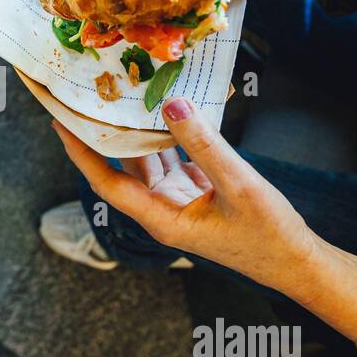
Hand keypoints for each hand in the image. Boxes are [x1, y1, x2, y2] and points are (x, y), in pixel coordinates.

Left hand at [54, 97, 317, 289]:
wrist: (296, 261)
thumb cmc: (268, 234)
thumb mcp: (239, 185)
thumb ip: (204, 144)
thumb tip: (172, 104)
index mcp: (161, 219)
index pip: (107, 182)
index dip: (81, 153)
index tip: (59, 123)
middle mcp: (162, 210)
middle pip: (121, 168)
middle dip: (101, 135)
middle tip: (83, 98)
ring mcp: (178, 201)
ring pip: (146, 161)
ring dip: (135, 132)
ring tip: (120, 95)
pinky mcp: (195, 193)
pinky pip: (171, 159)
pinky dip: (166, 136)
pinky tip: (164, 108)